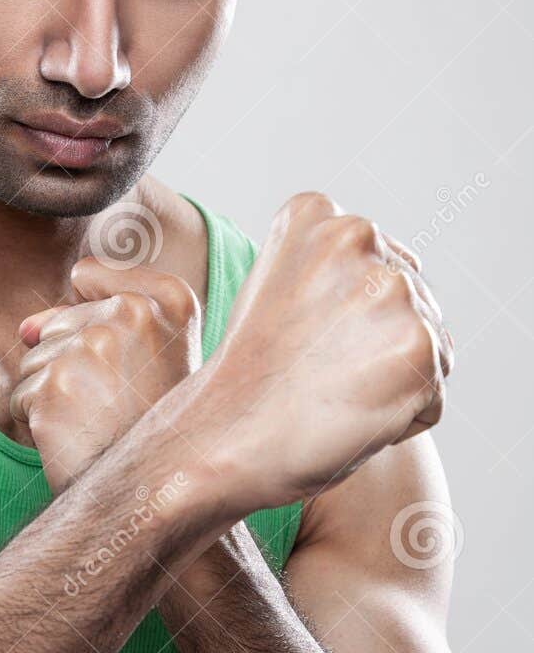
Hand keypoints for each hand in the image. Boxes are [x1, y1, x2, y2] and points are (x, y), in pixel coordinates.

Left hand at [11, 257, 201, 493]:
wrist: (155, 494)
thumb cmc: (153, 427)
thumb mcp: (154, 359)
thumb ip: (93, 318)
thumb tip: (26, 327)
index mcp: (171, 299)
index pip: (87, 274)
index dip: (94, 321)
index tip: (127, 361)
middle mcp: (134, 312)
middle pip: (58, 321)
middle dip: (73, 362)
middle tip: (116, 403)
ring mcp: (93, 346)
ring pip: (36, 357)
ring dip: (55, 393)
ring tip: (99, 420)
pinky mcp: (56, 384)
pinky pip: (22, 393)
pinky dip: (39, 421)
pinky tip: (78, 437)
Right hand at [210, 191, 454, 507]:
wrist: (220, 438)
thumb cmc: (246, 379)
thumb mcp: (273, 289)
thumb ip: (333, 271)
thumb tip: (399, 284)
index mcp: (317, 214)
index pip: (382, 265)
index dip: (347, 317)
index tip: (300, 337)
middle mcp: (359, 235)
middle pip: (413, 303)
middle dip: (376, 347)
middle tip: (313, 374)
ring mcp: (392, 290)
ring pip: (429, 348)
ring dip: (390, 383)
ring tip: (329, 395)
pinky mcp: (418, 348)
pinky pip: (433, 398)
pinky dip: (400, 421)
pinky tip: (347, 418)